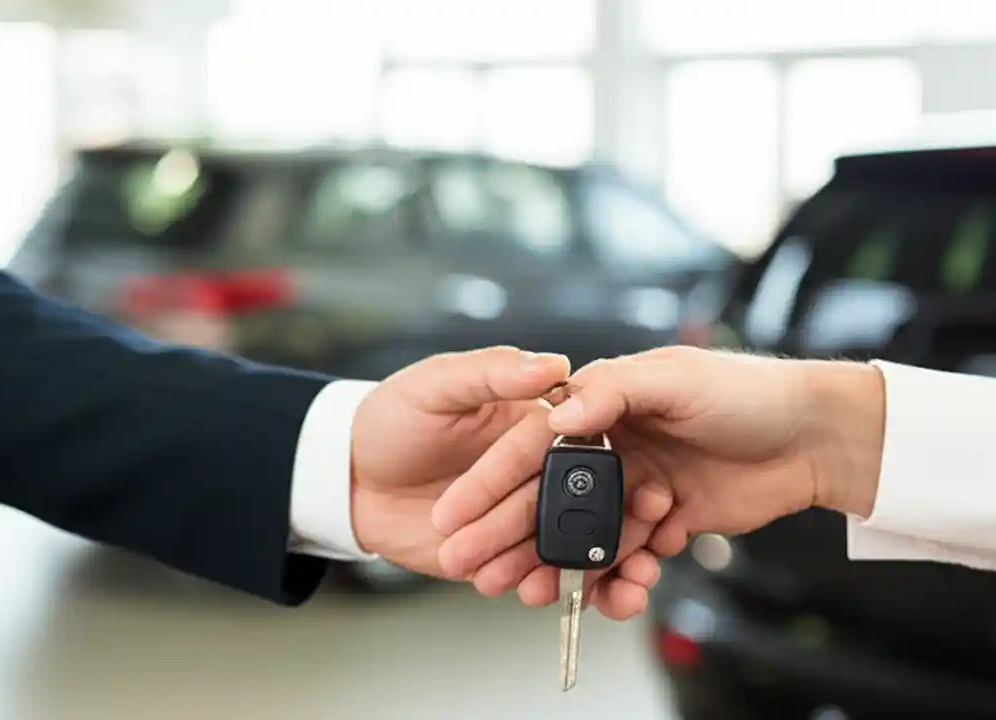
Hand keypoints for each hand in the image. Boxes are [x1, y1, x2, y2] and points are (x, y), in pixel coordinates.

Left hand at [349, 346, 673, 618]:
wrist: (348, 481)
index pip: (582, 445)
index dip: (614, 473)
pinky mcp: (504, 550)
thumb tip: (553, 364)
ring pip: (570, 542)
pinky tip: (552, 598)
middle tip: (642, 558)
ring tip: (619, 594)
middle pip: (587, 502)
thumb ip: (490, 373)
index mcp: (535, 417)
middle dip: (618, 533)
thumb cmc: (389, 420)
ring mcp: (522, 512)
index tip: (646, 496)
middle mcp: (538, 466)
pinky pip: (535, 571)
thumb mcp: (435, 383)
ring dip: (595, 570)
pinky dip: (549, 588)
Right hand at [432, 346, 885, 569]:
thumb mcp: (674, 378)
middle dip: (509, 535)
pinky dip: (622, 574)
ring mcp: (639, 487)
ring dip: (558, 565)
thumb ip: (612, 390)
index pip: (532, 446)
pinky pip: (631, 556)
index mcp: (604, 404)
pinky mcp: (666, 521)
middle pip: (548, 499)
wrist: (814, 438)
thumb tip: (556, 411)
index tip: (455, 514)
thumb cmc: (749, 392)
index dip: (490, 481)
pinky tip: (620, 586)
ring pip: (585, 536)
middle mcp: (615, 446)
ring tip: (533, 593)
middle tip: (476, 569)